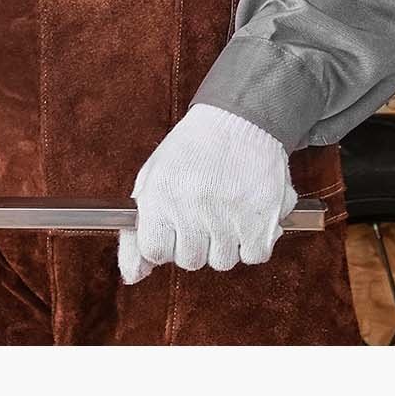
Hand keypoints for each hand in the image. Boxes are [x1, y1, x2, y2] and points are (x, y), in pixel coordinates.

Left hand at [119, 104, 296, 281]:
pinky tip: (246, 215)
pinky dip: (253, 241)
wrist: (239, 119)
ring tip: (225, 209)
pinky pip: (254, 255)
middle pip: (190, 260)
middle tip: (202, 212)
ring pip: (222, 261)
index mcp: (160, 197)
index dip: (164, 242)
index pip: (154, 252)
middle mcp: (193, 209)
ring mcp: (228, 216)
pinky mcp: (261, 219)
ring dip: (225, 242)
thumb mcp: (152, 180)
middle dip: (195, 242)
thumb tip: (133, 276)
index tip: (173, 226)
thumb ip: (137, 232)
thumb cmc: (192, 150)